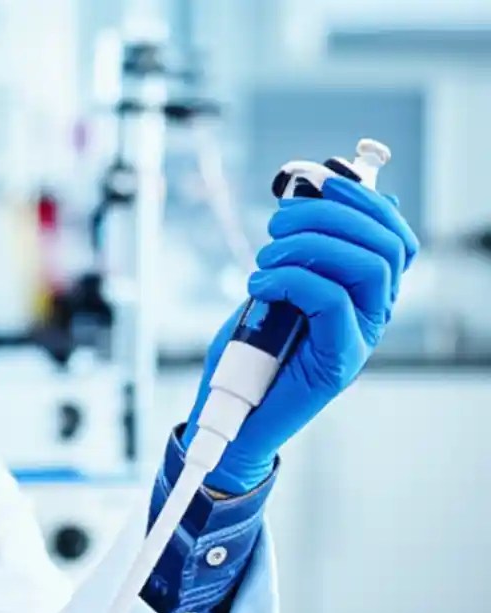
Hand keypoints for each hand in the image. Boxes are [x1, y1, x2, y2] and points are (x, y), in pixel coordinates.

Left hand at [187, 175, 420, 493]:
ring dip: (310, 245)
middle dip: (329, 216)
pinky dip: (291, 279)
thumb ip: (294, 254)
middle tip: (277, 224)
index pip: (393, 236)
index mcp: (363, 293)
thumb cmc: (249, 355)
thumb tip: (310, 201)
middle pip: (385, 244)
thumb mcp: (270, 291)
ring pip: (368, 267)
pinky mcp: (338, 362)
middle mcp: (372, 314)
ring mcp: (360, 339)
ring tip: (264, 257)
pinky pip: (333, 301)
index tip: (320, 182)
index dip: (364, 200)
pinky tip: (259, 284)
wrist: (231, 418)